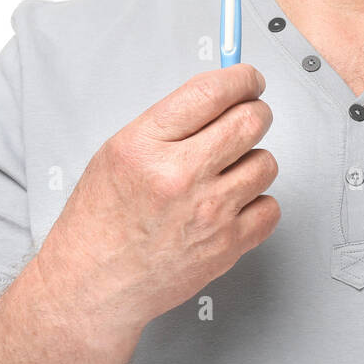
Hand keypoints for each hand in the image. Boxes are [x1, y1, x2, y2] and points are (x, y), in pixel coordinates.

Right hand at [36, 63, 279, 330]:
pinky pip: (270, 206)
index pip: (212, 93)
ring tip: (225, 173)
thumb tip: (223, 93)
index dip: (241, 78)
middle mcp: (180, 176)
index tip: (248, 80)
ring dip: (252, 161)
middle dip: (255, 112)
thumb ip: (172, 121)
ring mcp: (208, 213)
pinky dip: (256, 203)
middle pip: (251, 121)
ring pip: (266, 162)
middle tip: (247, 117)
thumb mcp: (118, 151)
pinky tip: (230, 205)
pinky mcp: (227, 246)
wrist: (93, 284)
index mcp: (146, 146)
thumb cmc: (101, 219)